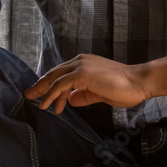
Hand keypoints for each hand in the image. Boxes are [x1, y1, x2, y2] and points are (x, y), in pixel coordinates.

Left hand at [23, 54, 150, 113]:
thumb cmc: (123, 87)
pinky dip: (52, 95)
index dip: (49, 85)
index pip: (61, 73)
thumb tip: (71, 100)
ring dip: (42, 91)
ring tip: (34, 102)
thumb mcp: (99, 93)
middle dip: (39, 85)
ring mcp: (80, 66)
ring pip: (54, 78)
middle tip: (27, 95)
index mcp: (83, 64)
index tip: (40, 95)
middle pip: (53, 73)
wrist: (138, 82)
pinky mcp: (82, 74)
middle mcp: (79, 61)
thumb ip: (84, 95)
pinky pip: (61, 85)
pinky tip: (47, 105)